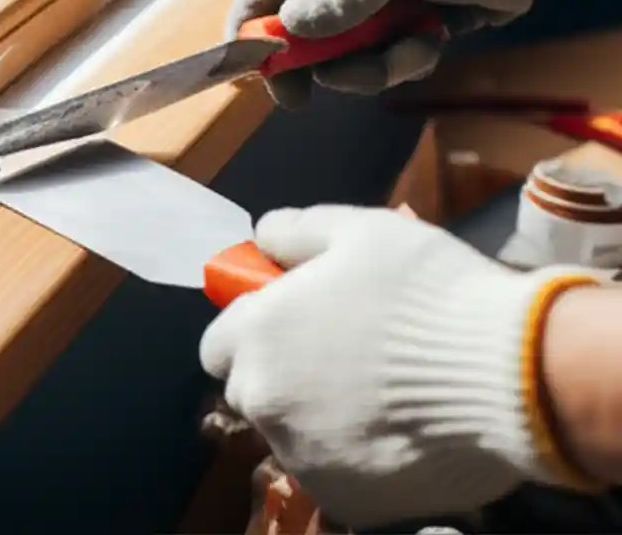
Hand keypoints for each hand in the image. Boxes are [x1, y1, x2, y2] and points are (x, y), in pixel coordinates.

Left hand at [199, 205, 599, 527]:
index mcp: (256, 335)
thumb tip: (263, 235)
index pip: (219, 344)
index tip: (296, 324)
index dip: (253, 332)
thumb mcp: (362, 231)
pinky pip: (338, 474)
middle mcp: (263, 401)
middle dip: (285, 376)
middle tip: (347, 358)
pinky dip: (358, 457)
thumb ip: (297, 231)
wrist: (512, 376)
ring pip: (294, 436)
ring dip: (320, 418)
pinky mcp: (345, 500)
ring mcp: (301, 456)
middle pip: (253, 392)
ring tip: (385, 396)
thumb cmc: (429, 291)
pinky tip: (403, 432)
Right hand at [228, 0, 609, 106]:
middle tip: (301, 99)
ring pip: (347, 52)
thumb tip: (293, 29)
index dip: (249, 18)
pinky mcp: (413, 21)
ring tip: (411, 49)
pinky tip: (436, 39)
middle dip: (307, 62)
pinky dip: (407, 59)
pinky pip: (388, 58)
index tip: (243, 65)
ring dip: (371, 65)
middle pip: (302, 25)